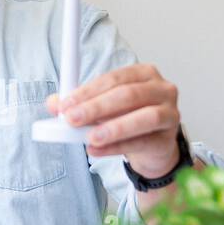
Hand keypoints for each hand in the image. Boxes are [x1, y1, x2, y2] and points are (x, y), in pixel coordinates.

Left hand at [47, 63, 181, 178]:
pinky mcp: (169, 138)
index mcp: (143, 74)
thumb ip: (79, 104)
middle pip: (128, 95)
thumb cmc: (127, 120)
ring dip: (113, 127)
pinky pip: (142, 142)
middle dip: (96, 108)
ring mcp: (170, 113)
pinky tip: (96, 150)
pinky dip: (117, 147)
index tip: (65, 104)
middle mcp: (161, 89)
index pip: (114, 78)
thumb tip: (53, 103)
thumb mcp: (102, 109)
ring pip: (144, 117)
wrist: (152, 148)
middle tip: (72, 120)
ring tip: (90, 138)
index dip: (88, 91)